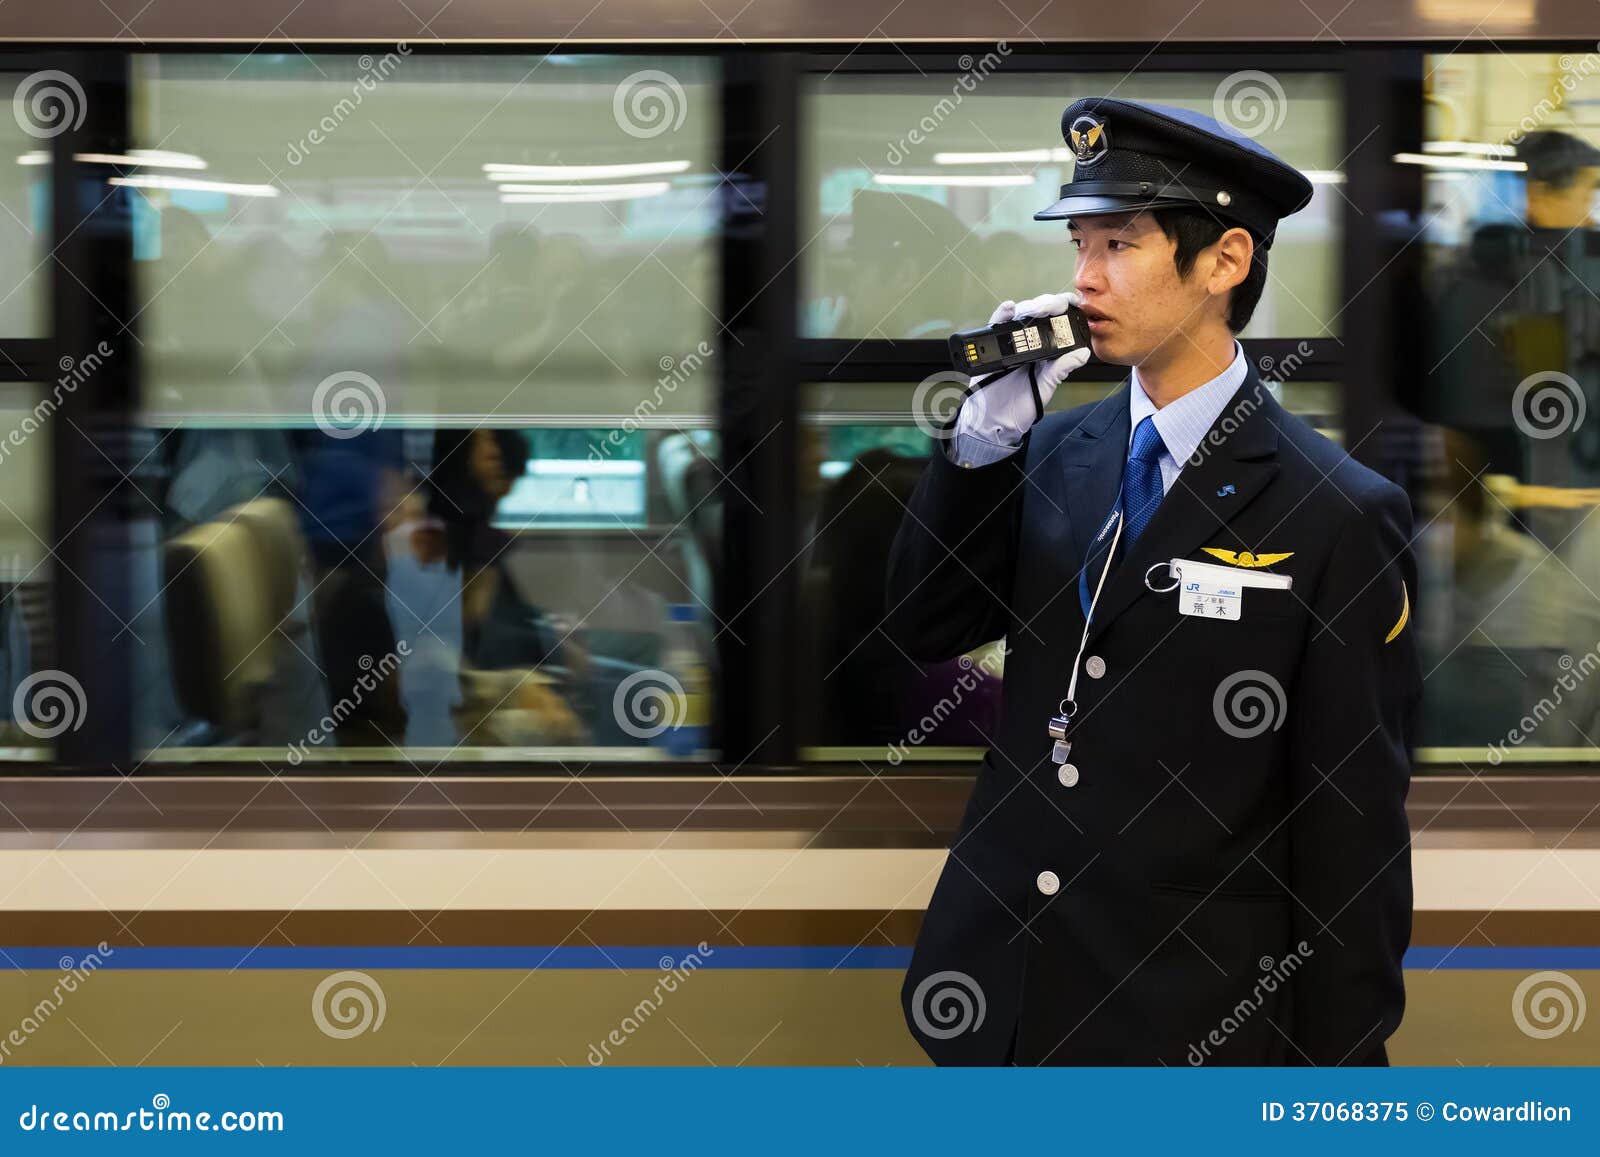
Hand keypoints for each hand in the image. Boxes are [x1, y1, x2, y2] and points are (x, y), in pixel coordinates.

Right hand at [959, 292, 1092, 443]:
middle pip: (1039, 312)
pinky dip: (1003, 313)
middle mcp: (1029, 342)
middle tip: (1054, 307)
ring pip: (1021, 314)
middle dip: (1048, 304)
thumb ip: (1061, 370)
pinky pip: (996, 323)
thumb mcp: (1045, 387)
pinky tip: (1010, 308)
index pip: (1057, 322)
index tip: (1072, 304)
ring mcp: (1010, 341)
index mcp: (1045, 350)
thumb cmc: (1019, 406)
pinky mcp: (991, 344)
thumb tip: (1083, 354)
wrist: (994, 420)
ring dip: (1030, 306)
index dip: (1065, 309)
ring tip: (1038, 309)